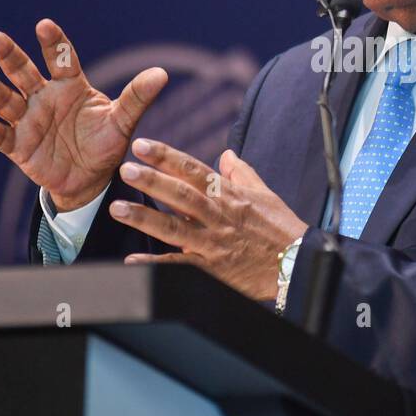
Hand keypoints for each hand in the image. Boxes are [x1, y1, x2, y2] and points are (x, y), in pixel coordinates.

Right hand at [0, 19, 167, 210]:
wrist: (90, 179)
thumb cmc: (104, 142)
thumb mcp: (122, 121)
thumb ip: (137, 98)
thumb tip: (162, 74)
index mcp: (70, 86)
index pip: (60, 59)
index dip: (53, 43)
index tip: (44, 26)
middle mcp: (45, 98)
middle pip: (24, 72)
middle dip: (10, 56)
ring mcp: (29, 121)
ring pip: (7, 102)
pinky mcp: (20, 147)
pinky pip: (5, 139)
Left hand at [111, 139, 308, 301]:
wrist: (298, 263)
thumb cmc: (281, 227)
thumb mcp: (264, 193)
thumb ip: (241, 173)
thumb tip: (226, 154)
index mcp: (229, 195)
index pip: (193, 170)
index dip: (167, 157)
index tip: (142, 146)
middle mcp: (219, 216)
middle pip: (181, 195)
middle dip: (152, 182)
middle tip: (125, 169)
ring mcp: (215, 243)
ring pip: (175, 228)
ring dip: (145, 218)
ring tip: (116, 209)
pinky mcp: (214, 269)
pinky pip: (180, 265)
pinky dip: (156, 263)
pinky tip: (132, 259)